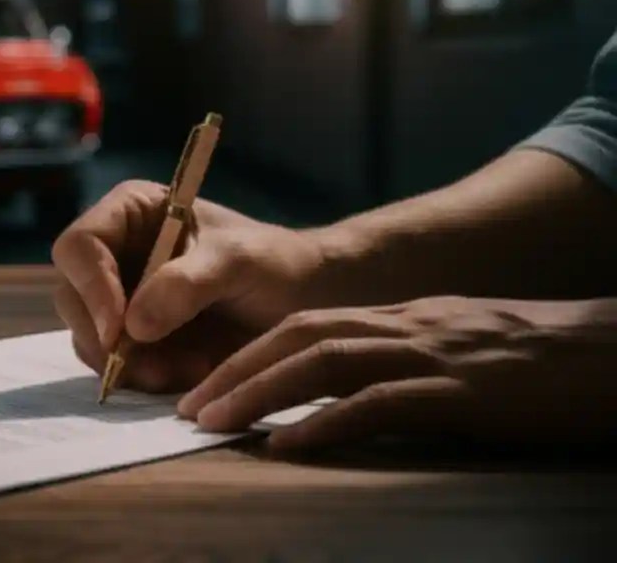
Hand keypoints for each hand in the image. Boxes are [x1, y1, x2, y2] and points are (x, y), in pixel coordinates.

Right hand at [52, 181, 326, 392]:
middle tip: (154, 367)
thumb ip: (187, 283)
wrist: (304, 301)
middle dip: (107, 338)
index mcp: (129, 213)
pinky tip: (191, 373)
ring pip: (89, 339)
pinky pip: (115, 367)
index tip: (120, 331)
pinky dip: (145, 378)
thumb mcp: (239, 261)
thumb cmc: (275, 263)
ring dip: (130, 365)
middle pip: (71, 298)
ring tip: (190, 369)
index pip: (78, 247)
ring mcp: (119, 299)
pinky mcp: (133, 339)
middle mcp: (114, 253)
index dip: (90, 288)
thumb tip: (133, 325)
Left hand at [179, 297, 616, 450]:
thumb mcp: (454, 350)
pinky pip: (380, 405)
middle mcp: (406, 326)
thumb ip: (399, 361)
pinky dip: (325, 423)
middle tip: (187, 408)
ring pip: (326, 364)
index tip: (207, 388)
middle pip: (300, 337)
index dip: (250, 354)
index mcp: (400, 318)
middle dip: (236, 370)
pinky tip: (285, 445)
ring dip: (261, 393)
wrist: (610, 353)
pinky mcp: (460, 394)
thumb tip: (342, 396)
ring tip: (214, 424)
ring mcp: (432, 356)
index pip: (307, 326)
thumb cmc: (536, 362)